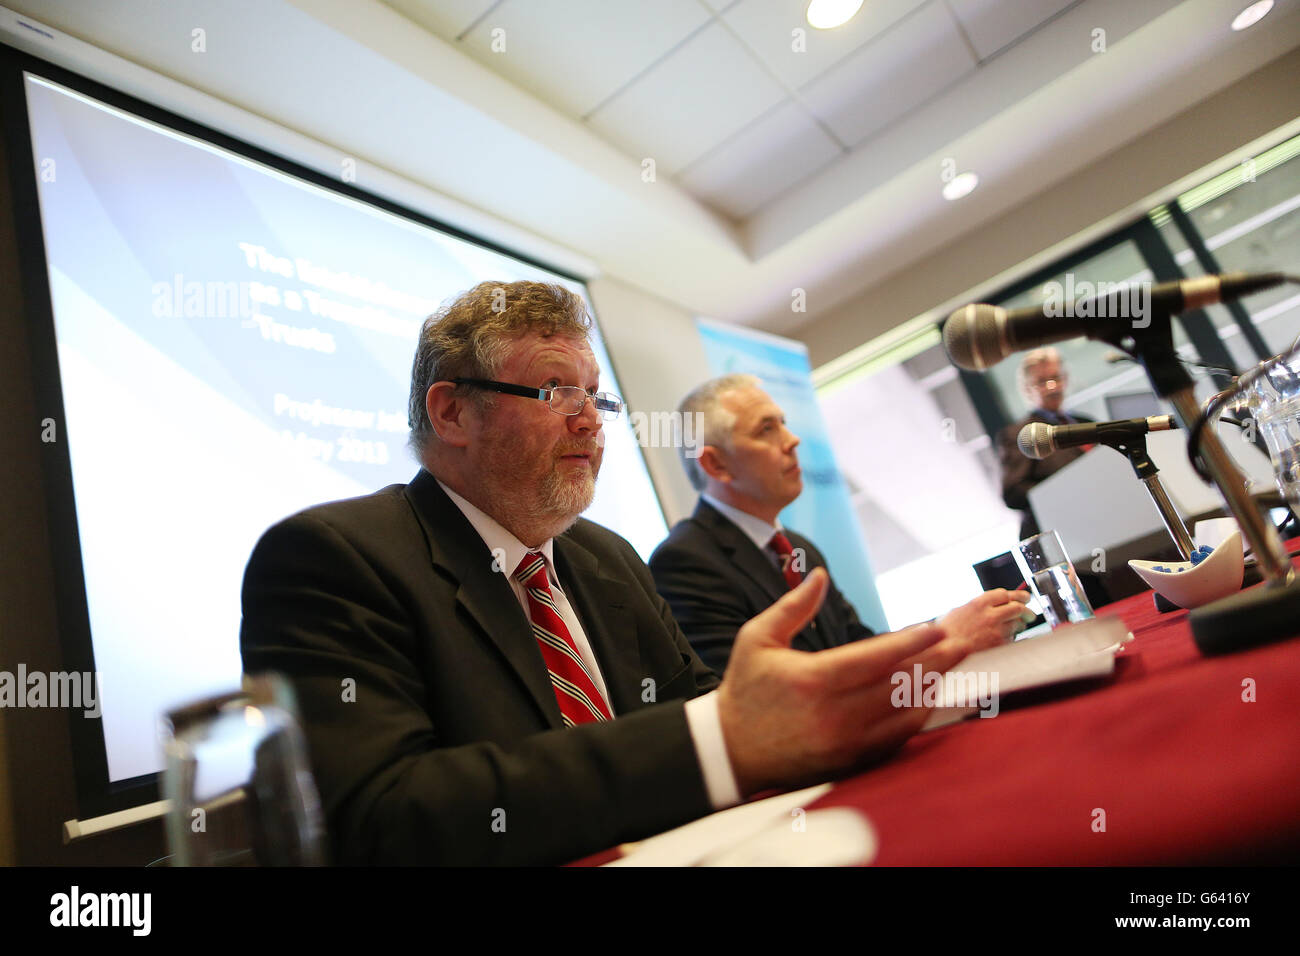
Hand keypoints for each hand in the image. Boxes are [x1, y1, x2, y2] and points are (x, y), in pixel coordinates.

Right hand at [717, 568, 971, 796]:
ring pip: (903, 712)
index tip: (935, 626)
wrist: (729, 751)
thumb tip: (819, 574)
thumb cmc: (745, 690)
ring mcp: (845, 742)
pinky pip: (895, 738)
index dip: (910, 641)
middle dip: (934, 661)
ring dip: (930, 687)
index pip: (874, 657)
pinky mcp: (850, 761)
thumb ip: (793, 606)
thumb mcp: (757, 638)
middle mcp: (834, 714)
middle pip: (898, 684)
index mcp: (813, 679)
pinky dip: (915, 716)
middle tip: (960, 643)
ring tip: (951, 666)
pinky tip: (928, 697)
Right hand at [938, 588, 1034, 650]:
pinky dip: (1014, 638)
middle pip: (1018, 607)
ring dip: (1021, 625)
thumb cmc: (947, 634)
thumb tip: (991, 604)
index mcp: (979, 603)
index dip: (1017, 596)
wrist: (945, 651)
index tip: (1024, 597)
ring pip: (1018, 623)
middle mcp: (990, 614)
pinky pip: (1014, 638)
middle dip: (1027, 610)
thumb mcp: (958, 611)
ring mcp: (996, 630)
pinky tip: (1009, 639)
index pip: (1005, 594)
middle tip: (1030, 613)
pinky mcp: (1000, 644)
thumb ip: (976, 606)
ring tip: (1020, 626)